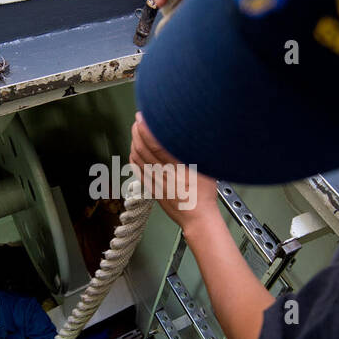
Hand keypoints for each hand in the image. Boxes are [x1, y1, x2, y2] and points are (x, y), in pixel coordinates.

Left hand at [130, 112, 219, 231]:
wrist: (197, 219)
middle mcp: (163, 175)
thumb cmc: (204, 195)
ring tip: (136, 133)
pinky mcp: (152, 190)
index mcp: (176, 168)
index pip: (156, 145)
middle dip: (137, 133)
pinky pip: (138, 171)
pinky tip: (134, 152)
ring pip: (138, 159)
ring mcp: (155, 183)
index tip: (143, 118)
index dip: (146, 130)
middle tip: (137, 121)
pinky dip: (133, 158)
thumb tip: (188, 137)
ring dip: (134, 144)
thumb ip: (194, 153)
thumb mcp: (206, 170)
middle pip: (143, 150)